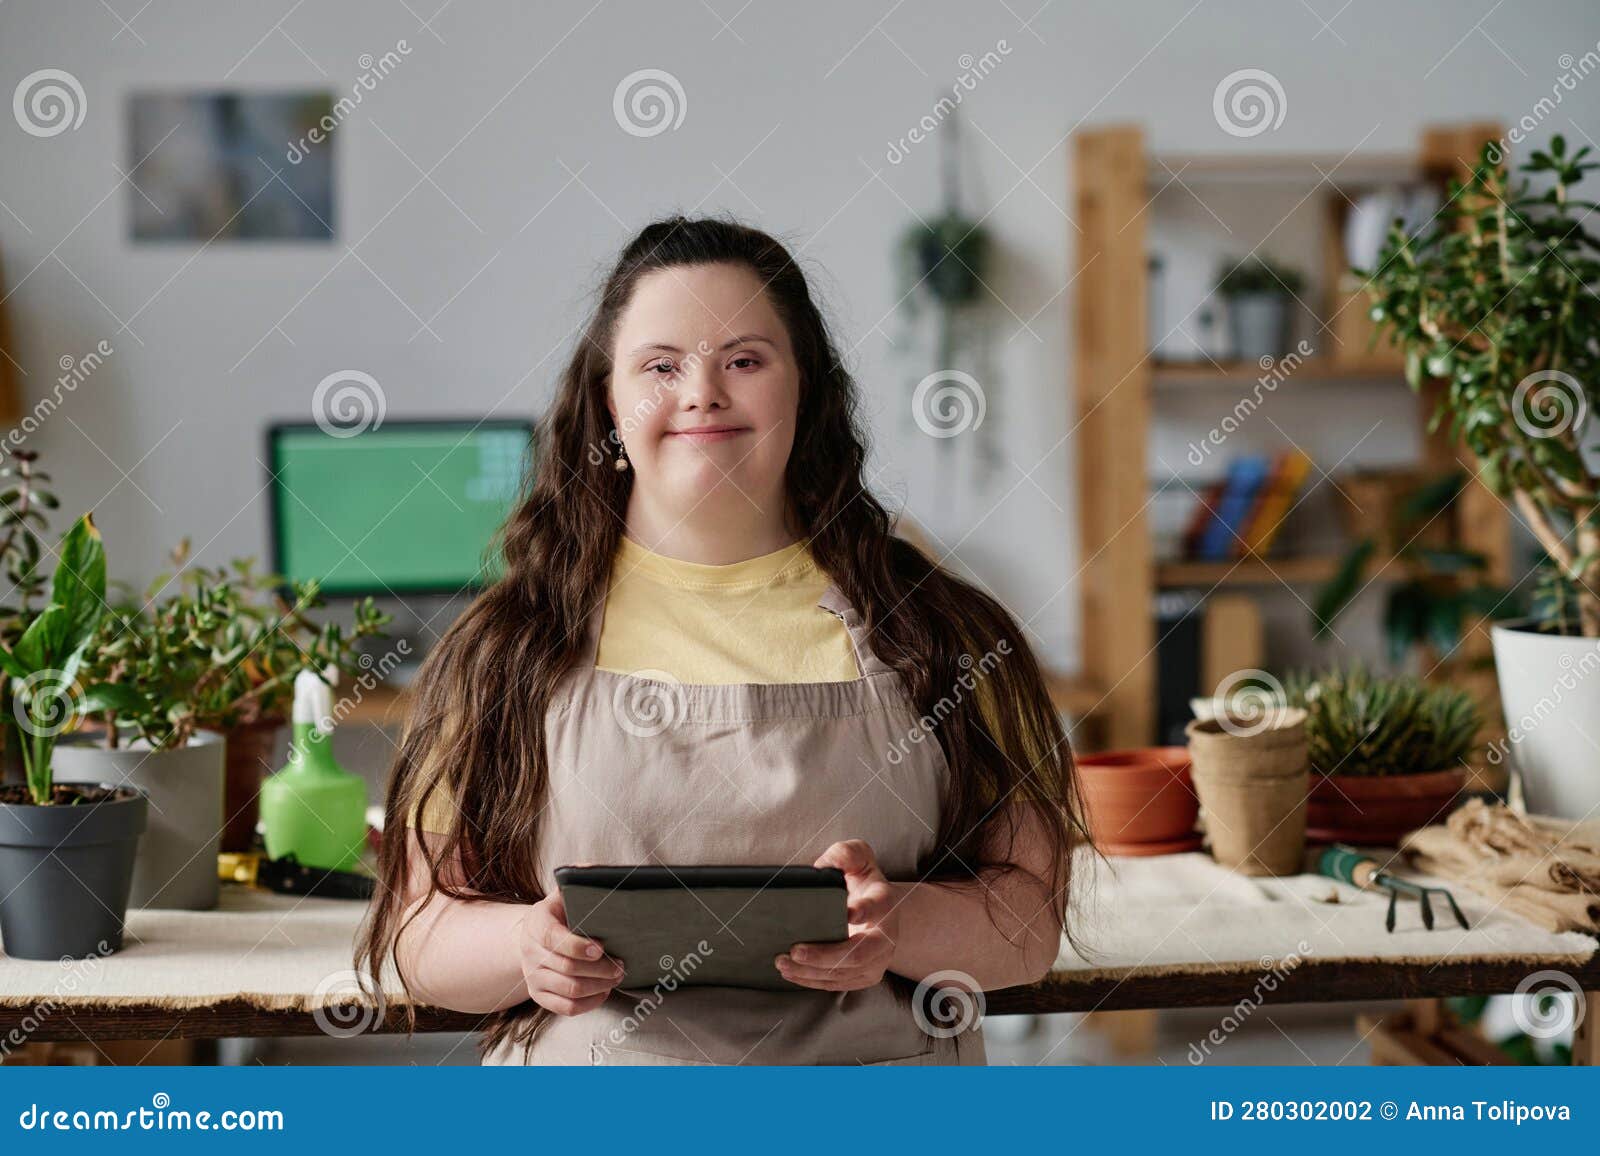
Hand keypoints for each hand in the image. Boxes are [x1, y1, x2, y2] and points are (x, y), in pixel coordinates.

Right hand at [517, 891, 625, 1015]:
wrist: (534, 936)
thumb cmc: (559, 912)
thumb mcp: (564, 893)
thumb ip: (577, 879)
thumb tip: (590, 870)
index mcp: (537, 922)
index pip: (554, 938)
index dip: (578, 946)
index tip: (601, 947)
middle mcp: (530, 951)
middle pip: (567, 968)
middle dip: (600, 968)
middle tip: (621, 965)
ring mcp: (532, 975)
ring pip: (569, 990)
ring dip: (599, 985)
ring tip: (617, 976)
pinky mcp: (538, 995)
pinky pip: (565, 1008)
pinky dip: (589, 1003)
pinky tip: (604, 990)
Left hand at [776, 839, 899, 991]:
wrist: (881, 910)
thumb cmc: (863, 881)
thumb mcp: (859, 858)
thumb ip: (846, 853)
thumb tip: (826, 864)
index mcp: (884, 903)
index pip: (876, 907)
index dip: (863, 911)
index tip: (846, 912)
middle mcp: (886, 936)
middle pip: (858, 954)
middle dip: (825, 956)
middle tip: (795, 950)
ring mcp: (877, 961)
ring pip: (844, 973)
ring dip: (811, 971)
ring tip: (782, 961)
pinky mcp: (864, 976)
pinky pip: (837, 984)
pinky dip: (812, 980)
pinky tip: (792, 972)